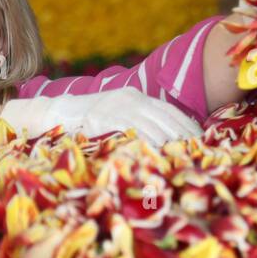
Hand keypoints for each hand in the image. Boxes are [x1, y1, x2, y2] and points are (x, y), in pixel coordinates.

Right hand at [1, 86, 202, 146]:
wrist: (55, 113)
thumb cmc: (89, 121)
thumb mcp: (117, 113)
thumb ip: (140, 121)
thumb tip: (168, 140)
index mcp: (135, 96)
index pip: (169, 110)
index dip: (188, 126)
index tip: (201, 141)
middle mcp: (129, 99)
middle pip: (166, 120)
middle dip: (183, 139)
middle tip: (197, 156)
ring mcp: (116, 109)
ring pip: (152, 128)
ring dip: (169, 146)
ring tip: (182, 161)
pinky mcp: (104, 121)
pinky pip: (131, 135)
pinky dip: (147, 147)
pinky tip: (157, 158)